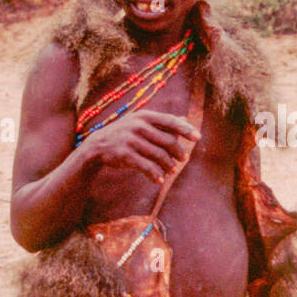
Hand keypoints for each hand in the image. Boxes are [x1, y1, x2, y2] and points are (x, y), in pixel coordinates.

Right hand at [82, 109, 198, 182]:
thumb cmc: (126, 134)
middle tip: (182, 159)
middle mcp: (138, 125)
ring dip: (169, 165)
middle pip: (167, 141)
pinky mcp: (124, 154)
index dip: (185, 129)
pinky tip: (160, 180)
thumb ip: (161, 122)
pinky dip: (155, 175)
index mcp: (145, 116)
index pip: (170, 121)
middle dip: (178, 152)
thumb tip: (184, 119)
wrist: (98, 145)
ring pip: (159, 155)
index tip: (198, 137)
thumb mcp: (140, 122)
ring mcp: (130, 140)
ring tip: (172, 170)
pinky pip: (146, 167)